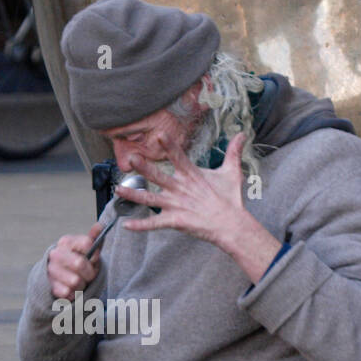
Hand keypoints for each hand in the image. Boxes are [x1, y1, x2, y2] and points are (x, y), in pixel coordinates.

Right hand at [47, 227, 101, 300]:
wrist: (60, 278)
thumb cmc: (78, 262)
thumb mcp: (87, 250)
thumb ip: (94, 238)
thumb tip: (101, 225)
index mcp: (66, 242)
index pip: (87, 244)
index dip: (94, 254)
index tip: (94, 259)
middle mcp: (56, 254)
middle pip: (79, 263)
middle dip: (89, 273)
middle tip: (88, 275)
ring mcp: (51, 270)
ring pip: (75, 281)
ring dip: (81, 285)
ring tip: (79, 282)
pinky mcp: (50, 286)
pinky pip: (68, 293)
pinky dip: (73, 294)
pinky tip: (71, 289)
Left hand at [119, 129, 283, 280]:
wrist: (232, 225)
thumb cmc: (230, 199)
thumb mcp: (232, 172)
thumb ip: (233, 152)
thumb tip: (243, 134)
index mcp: (192, 175)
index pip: (178, 156)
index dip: (169, 145)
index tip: (159, 135)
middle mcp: (180, 188)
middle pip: (158, 176)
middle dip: (144, 167)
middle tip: (131, 158)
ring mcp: (176, 205)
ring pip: (150, 199)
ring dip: (133, 195)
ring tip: (117, 190)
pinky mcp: (175, 221)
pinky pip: (155, 223)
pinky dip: (140, 225)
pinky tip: (126, 225)